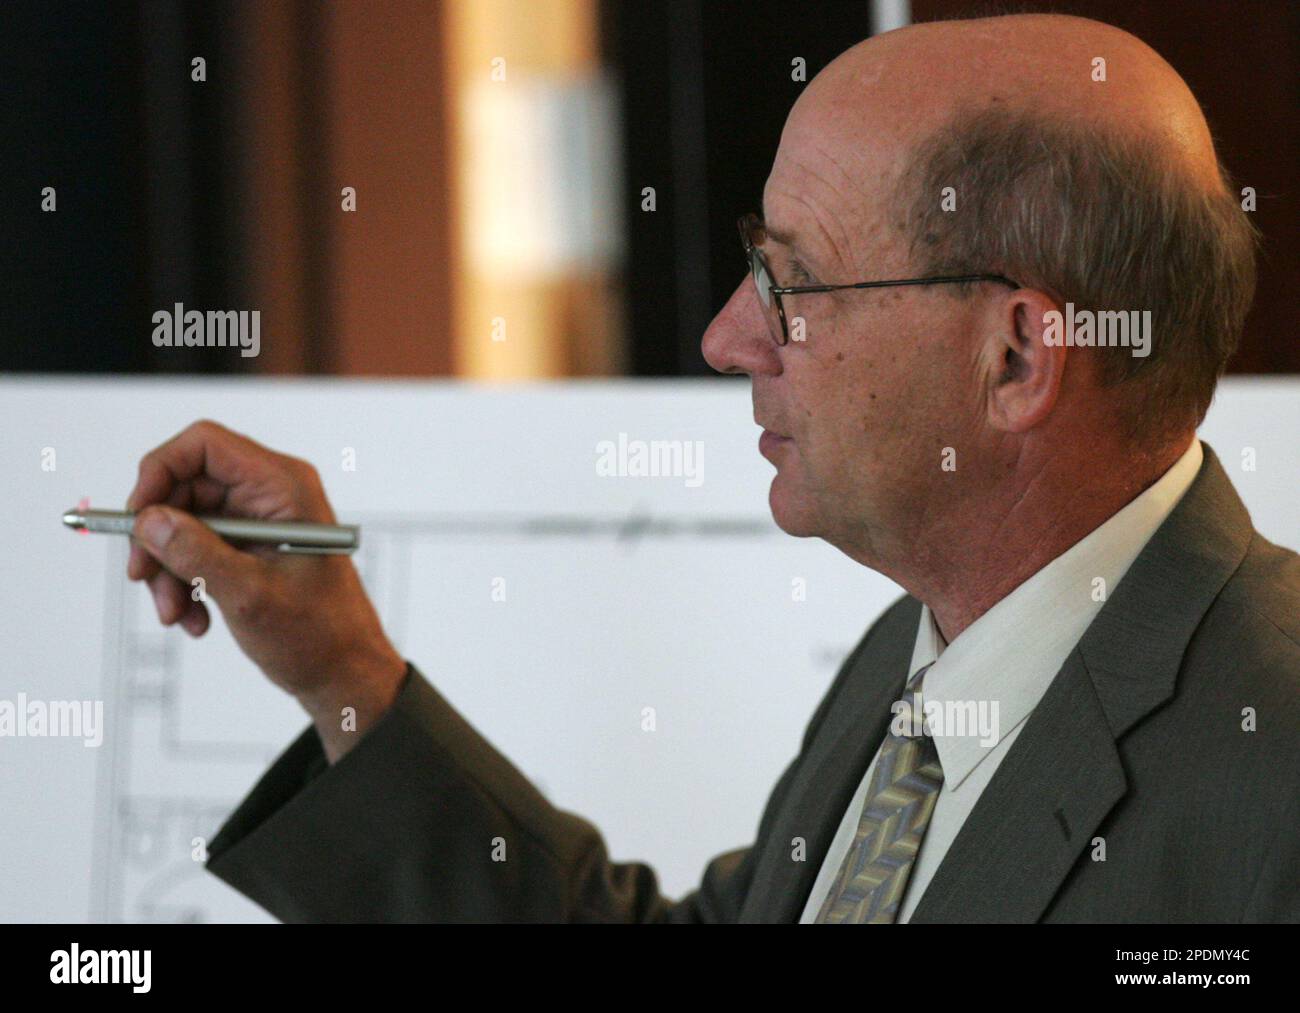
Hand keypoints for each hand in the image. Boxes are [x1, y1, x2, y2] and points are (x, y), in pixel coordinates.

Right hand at [125, 419, 405, 758]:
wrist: (344, 672)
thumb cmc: (320, 634)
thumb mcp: (250, 596)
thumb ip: (196, 553)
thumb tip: (149, 520)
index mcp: (285, 486)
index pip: (205, 445)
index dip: (160, 471)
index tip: (136, 519)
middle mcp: (272, 493)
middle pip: (185, 486)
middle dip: (158, 536)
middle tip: (141, 579)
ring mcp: (259, 519)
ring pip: (184, 523)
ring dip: (168, 569)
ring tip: (176, 615)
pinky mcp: (249, 546)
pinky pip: (196, 549)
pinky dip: (184, 582)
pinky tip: (195, 620)